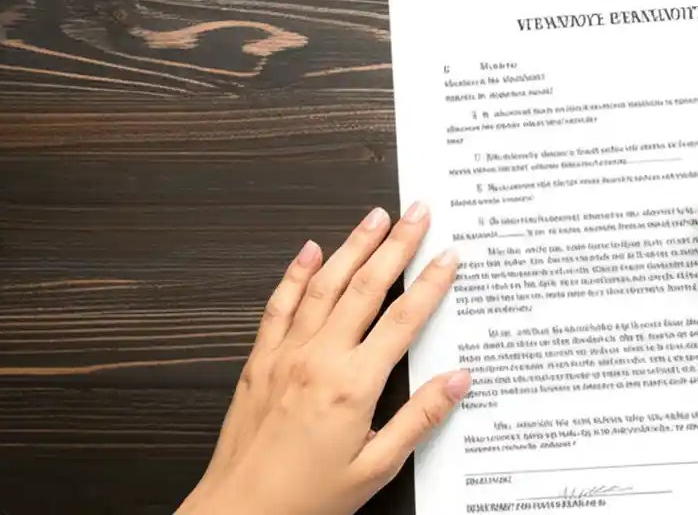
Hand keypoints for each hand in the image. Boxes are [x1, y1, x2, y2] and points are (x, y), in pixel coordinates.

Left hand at [178, 203, 468, 514]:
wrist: (239, 514)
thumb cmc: (305, 499)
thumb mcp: (376, 467)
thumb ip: (419, 419)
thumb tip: (458, 381)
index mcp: (353, 385)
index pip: (403, 319)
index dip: (430, 283)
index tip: (449, 255)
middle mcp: (319, 359)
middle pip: (366, 287)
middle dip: (397, 244)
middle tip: (417, 212)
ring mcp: (286, 355)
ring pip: (325, 285)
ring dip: (352, 246)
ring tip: (375, 217)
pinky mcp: (260, 360)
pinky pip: (279, 305)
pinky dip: (296, 273)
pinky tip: (309, 250)